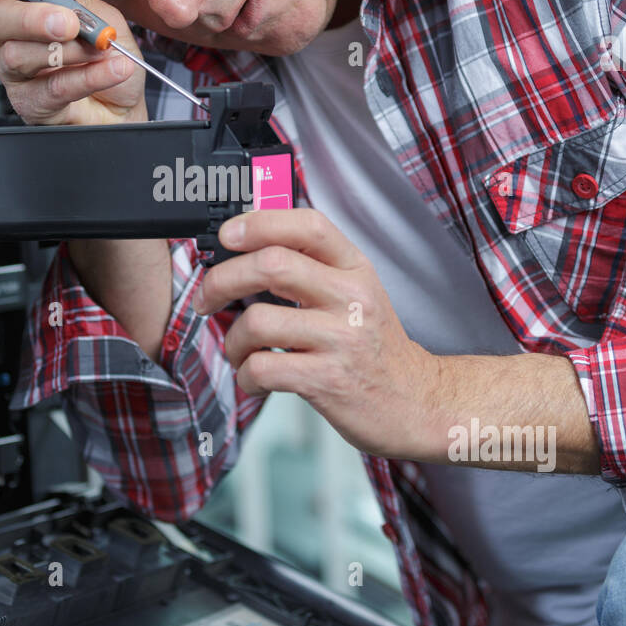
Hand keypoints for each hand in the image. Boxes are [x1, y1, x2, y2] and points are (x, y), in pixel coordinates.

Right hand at [0, 0, 147, 125]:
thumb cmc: (107, 61)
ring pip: (18, 56)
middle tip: (67, 23)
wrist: (125, 106)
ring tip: (98, 50)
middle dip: (30, 18)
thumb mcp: (101, 19)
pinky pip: (53, 88)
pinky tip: (111, 69)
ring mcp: (18, 76)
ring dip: (66, 51)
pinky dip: (88, 77)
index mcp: (24, 10)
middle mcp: (12, 41)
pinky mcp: (33, 106)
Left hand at [194, 208, 442, 460]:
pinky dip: (246, 377)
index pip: (308, 226)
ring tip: (241, 352)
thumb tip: (250, 246)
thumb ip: (314, 266)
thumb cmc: (375, 348)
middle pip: (271, 264)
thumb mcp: (357, 293)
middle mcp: (351, 298)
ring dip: (233, 340)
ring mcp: (341, 339)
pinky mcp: (328, 381)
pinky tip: (255, 379)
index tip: (227, 235)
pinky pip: (263, 368)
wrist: (416, 403)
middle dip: (222, 280)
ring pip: (258, 321)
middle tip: (208, 298)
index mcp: (356, 269)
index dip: (260, 222)